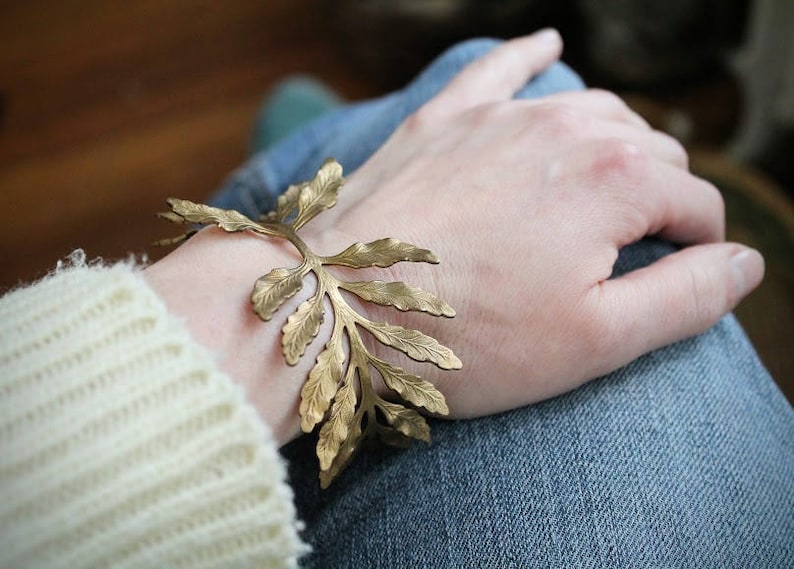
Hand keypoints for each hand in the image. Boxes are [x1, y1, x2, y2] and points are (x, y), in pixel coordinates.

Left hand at [314, 30, 764, 417]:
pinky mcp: (443, 120)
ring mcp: (499, 117)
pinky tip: (550, 48)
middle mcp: (565, 128)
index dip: (697, 249)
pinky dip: (532, 59)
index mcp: (616, 180)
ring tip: (607, 186)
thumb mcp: (594, 340)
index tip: (674, 281)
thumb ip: (685, 297)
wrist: (336, 309)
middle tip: (627, 254)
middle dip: (656, 201)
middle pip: (648, 154)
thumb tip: (744, 263)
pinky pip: (501, 69)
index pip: (695, 205)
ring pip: (590, 111)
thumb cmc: (465, 337)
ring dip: (612, 146)